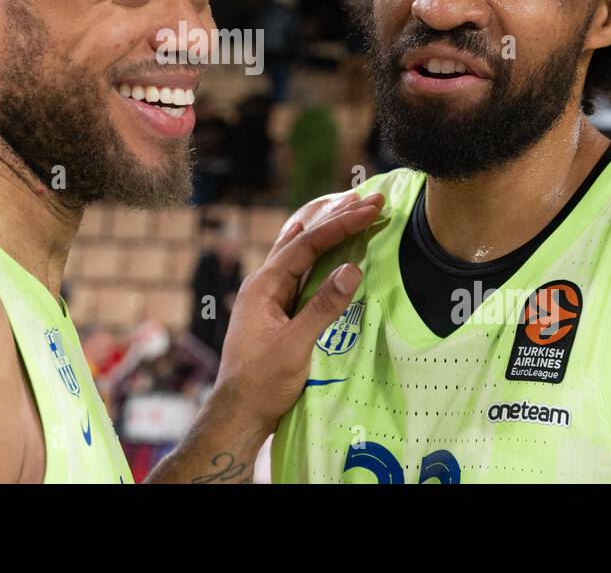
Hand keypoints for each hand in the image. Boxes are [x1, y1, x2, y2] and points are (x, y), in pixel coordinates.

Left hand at [210, 190, 383, 436]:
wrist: (239, 412)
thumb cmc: (262, 383)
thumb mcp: (295, 347)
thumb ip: (323, 308)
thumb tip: (353, 268)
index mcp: (264, 285)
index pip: (307, 244)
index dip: (340, 224)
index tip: (370, 208)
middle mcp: (264, 282)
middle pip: (301, 237)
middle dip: (335, 216)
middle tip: (369, 198)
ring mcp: (270, 294)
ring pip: (299, 249)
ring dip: (327, 228)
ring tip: (352, 206)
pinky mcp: (278, 308)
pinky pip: (301, 268)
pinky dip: (321, 251)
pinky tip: (331, 245)